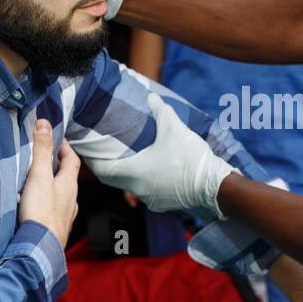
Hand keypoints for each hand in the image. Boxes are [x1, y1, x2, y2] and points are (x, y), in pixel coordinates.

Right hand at [18, 119, 80, 246]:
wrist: (40, 248)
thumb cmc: (41, 212)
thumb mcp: (39, 176)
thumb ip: (42, 151)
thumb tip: (44, 124)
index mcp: (69, 184)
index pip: (72, 159)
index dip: (64, 146)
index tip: (54, 138)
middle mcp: (72, 199)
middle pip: (67, 176)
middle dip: (57, 164)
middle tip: (43, 156)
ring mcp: (65, 214)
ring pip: (62, 193)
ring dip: (52, 183)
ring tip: (37, 179)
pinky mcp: (55, 227)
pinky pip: (54, 208)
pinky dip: (47, 200)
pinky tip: (36, 204)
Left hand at [81, 91, 235, 217]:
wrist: (214, 186)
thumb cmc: (190, 157)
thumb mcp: (174, 127)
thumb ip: (160, 110)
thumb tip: (151, 96)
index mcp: (134, 172)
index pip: (102, 171)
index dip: (93, 161)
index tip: (88, 153)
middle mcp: (138, 190)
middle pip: (115, 179)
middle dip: (110, 166)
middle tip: (107, 153)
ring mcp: (151, 200)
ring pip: (132, 187)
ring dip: (129, 175)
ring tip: (132, 160)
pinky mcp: (164, 205)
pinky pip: (147, 193)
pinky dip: (145, 182)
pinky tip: (153, 172)